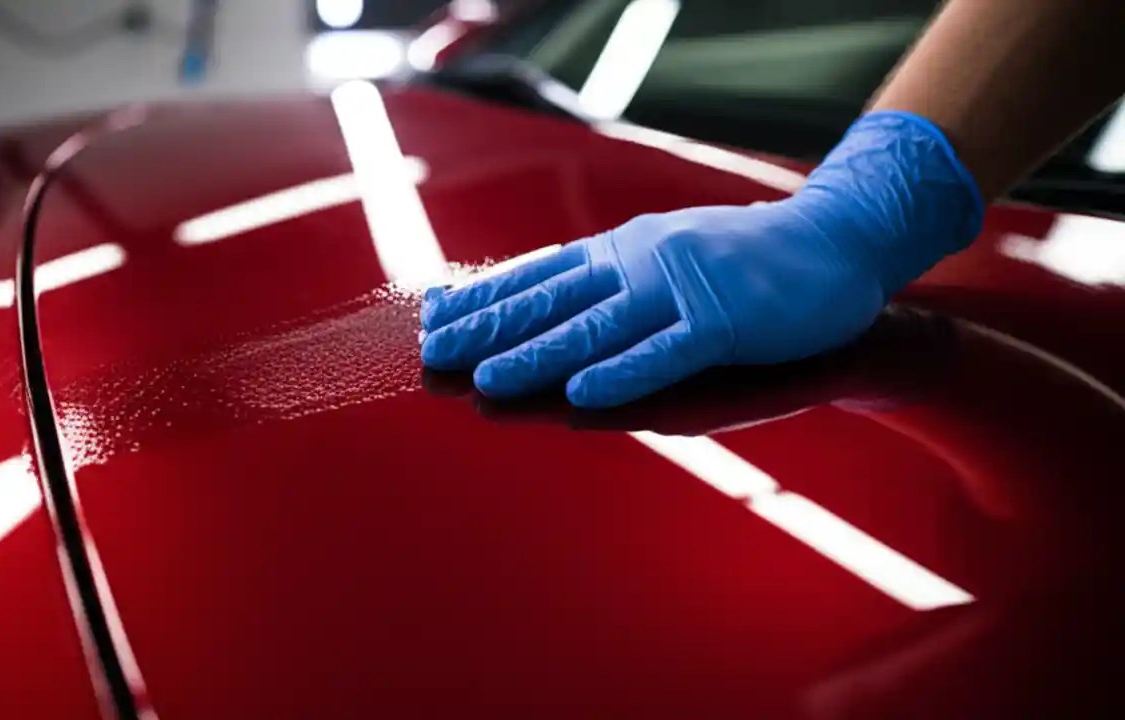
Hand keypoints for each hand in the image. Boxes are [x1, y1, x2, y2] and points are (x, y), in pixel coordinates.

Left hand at [420, 112, 981, 406]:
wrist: (839, 244)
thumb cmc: (747, 264)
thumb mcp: (669, 258)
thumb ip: (616, 281)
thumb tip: (556, 304)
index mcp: (627, 248)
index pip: (541, 274)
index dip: (486, 296)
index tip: (435, 316)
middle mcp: (644, 262)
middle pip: (553, 299)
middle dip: (490, 328)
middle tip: (435, 352)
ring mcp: (684, 288)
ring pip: (597, 328)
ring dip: (538, 355)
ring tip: (486, 380)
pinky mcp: (726, 320)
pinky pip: (666, 354)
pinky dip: (621, 374)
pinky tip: (581, 394)